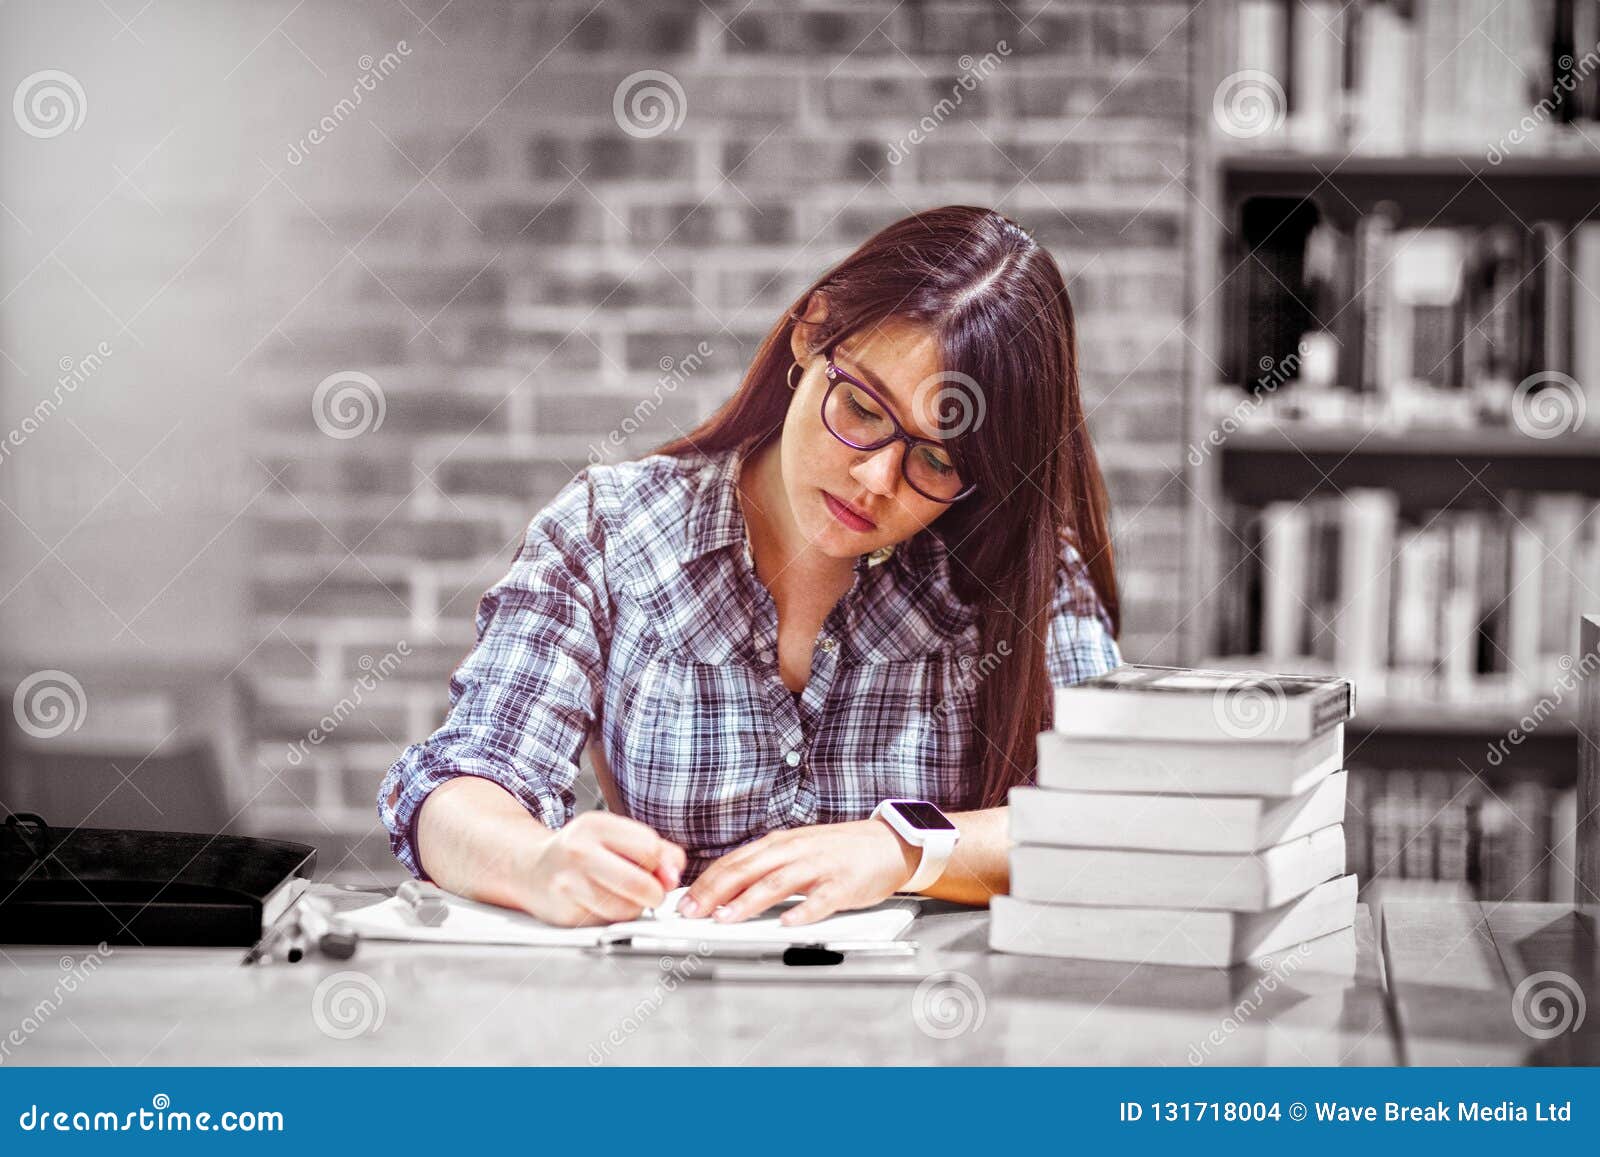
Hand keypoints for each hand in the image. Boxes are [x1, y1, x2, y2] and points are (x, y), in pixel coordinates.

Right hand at [516, 811, 685, 926]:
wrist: (530, 869)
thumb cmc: (580, 853)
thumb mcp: (616, 837)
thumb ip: (655, 849)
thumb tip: (674, 874)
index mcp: (595, 826)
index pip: (649, 847)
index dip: (662, 865)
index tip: (659, 871)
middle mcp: (579, 851)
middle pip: (639, 882)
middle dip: (655, 893)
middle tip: (652, 893)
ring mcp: (568, 883)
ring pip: (626, 908)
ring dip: (635, 908)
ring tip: (625, 898)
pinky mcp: (565, 913)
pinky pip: (607, 923)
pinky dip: (615, 919)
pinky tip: (604, 906)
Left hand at [678, 819, 918, 925]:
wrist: (887, 842)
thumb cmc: (837, 851)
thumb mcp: (796, 851)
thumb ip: (765, 867)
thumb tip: (725, 890)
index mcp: (779, 844)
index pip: (734, 862)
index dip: (706, 883)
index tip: (684, 903)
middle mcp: (795, 851)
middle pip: (747, 870)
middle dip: (715, 892)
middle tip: (692, 913)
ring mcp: (819, 866)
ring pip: (777, 882)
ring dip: (748, 902)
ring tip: (726, 919)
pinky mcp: (844, 883)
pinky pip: (821, 899)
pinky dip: (803, 911)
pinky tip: (787, 924)